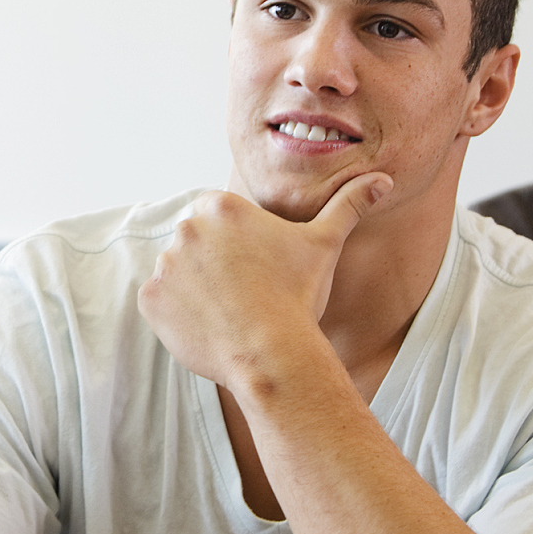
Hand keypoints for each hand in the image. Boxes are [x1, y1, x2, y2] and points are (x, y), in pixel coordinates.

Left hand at [137, 173, 391, 392]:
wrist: (271, 353)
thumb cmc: (299, 296)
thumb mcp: (324, 244)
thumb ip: (348, 206)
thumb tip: (383, 180)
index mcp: (220, 207)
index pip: (218, 218)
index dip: (237, 245)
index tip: (254, 268)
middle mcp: (185, 229)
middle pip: (195, 244)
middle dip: (214, 265)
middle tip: (243, 294)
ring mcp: (164, 265)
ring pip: (177, 273)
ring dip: (194, 289)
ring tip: (228, 311)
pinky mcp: (149, 300)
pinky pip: (158, 302)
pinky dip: (176, 314)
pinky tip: (209, 325)